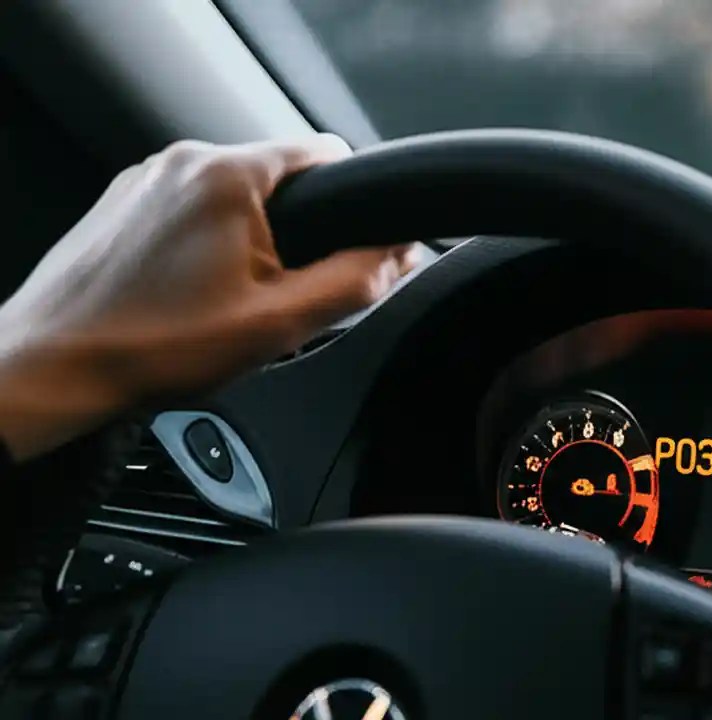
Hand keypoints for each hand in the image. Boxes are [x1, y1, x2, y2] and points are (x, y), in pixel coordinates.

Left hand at [0, 136, 421, 460]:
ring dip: (248, 239)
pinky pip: (190, 209)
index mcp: (228, 176)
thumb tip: (401, 255)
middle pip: (279, 178)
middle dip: (295, 231)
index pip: (326, 153)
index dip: (354, 201)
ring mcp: (145, 179)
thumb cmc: (153, 346)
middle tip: (275, 293)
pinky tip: (189, 295)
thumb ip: (355, 282)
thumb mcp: (279, 323)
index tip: (349, 247)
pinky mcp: (121, 203)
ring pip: (233, 196)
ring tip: (225, 300)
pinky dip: (205, 244)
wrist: (53, 368)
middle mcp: (182, 161)